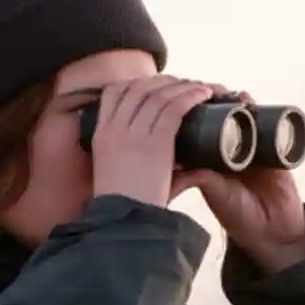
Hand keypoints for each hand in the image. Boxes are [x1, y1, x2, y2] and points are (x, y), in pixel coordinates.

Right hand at [91, 76, 213, 207]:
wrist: (125, 223)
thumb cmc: (125, 206)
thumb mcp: (118, 174)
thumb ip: (137, 158)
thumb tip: (171, 158)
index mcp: (101, 134)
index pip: (113, 92)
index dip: (137, 83)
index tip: (156, 87)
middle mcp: (115, 129)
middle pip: (139, 87)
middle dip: (164, 81)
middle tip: (183, 85)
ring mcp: (134, 134)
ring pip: (159, 94)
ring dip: (183, 86)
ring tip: (200, 88)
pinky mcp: (156, 143)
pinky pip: (175, 108)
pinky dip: (191, 96)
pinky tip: (203, 95)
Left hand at [169, 87, 304, 274]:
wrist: (274, 230)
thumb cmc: (240, 217)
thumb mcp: (216, 194)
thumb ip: (201, 179)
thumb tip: (179, 165)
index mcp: (210, 160)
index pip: (197, 129)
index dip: (189, 113)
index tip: (179, 101)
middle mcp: (229, 149)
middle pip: (218, 116)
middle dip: (210, 101)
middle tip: (201, 90)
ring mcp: (251, 146)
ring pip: (239, 113)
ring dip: (231, 100)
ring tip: (223, 91)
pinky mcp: (272, 147)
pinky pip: (264, 120)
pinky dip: (254, 107)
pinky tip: (246, 99)